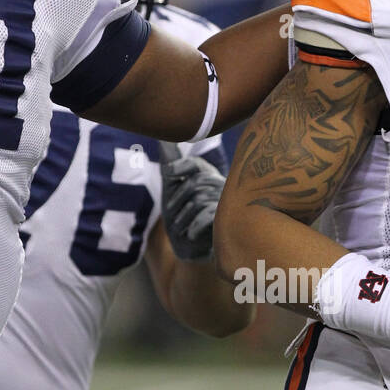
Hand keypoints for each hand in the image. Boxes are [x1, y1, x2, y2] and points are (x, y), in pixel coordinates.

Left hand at [158, 143, 225, 261]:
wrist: (191, 249)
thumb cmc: (182, 217)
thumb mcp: (173, 191)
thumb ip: (171, 166)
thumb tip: (163, 140)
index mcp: (207, 176)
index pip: (196, 164)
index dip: (181, 166)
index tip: (167, 174)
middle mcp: (220, 187)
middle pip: (195, 183)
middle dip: (177, 199)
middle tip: (170, 214)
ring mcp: (225, 205)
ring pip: (198, 201)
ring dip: (182, 217)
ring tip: (180, 228)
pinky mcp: (226, 222)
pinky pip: (207, 216)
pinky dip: (193, 226)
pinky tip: (188, 234)